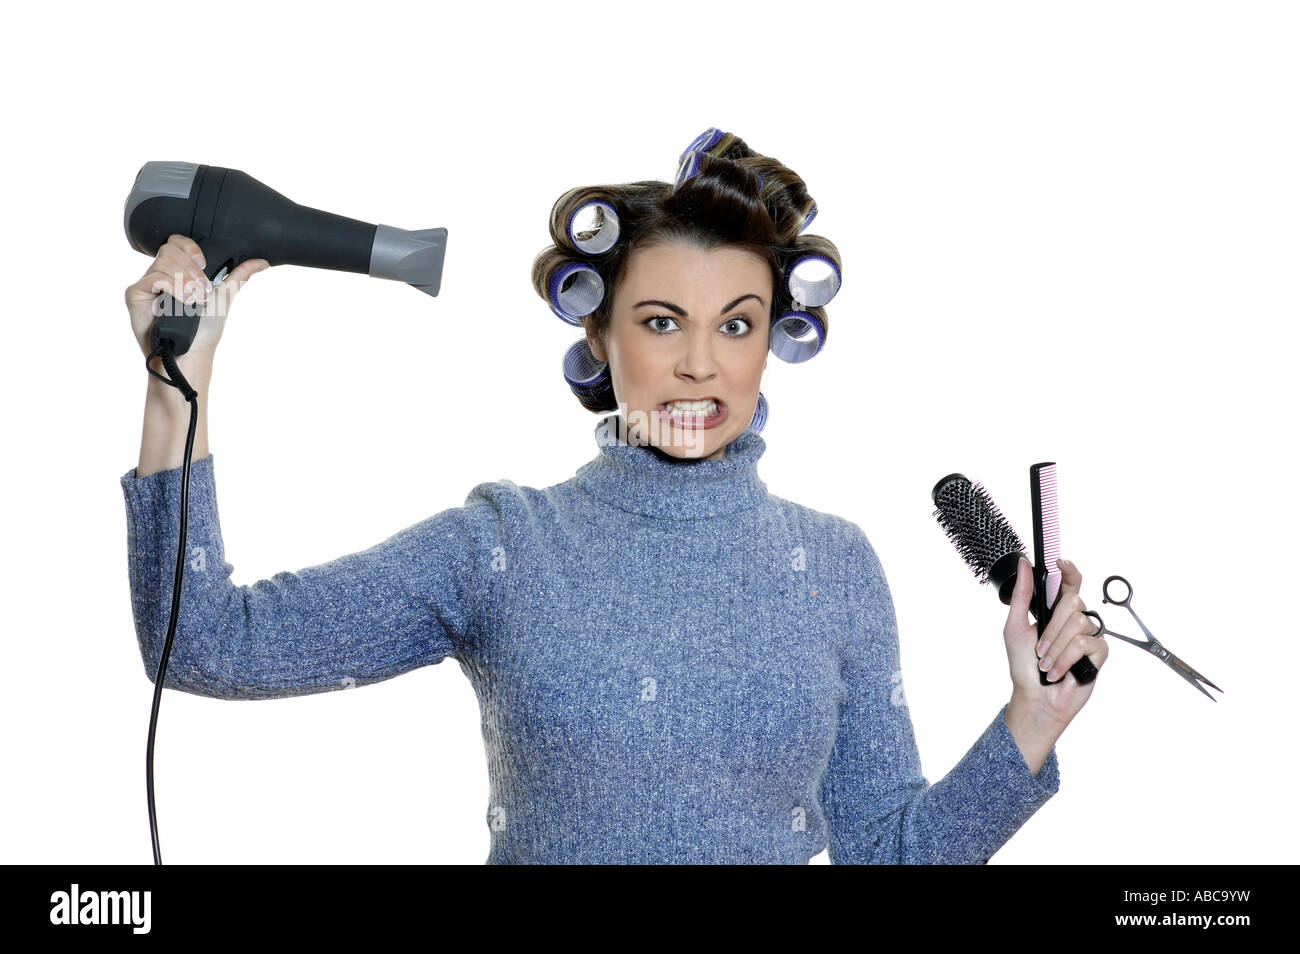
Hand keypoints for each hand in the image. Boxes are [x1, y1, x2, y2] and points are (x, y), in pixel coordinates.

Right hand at [125, 234, 268, 372]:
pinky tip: (182, 302)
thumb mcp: (225, 296)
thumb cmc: (204, 330)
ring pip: (164, 262)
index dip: (190, 248)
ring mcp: (147, 284)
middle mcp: (159, 275)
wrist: (192, 353)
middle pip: (171, 249)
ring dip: (186, 282)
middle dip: (193, 270)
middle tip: (202, 292)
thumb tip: (262, 261)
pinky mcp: (135, 294)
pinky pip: (154, 277)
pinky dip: (173, 288)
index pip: (176, 242)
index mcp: (177, 271)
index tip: (204, 264)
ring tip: (193, 301)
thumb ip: (239, 276)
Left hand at [1003, 556, 1108, 731]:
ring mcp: (1089, 636)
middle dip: (1051, 627)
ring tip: (1046, 664)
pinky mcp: (1099, 654)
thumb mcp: (1015, 627)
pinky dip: (1066, 660)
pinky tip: (1059, 672)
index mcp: (1056, 611)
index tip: (1060, 561)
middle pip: (1073, 601)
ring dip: (1056, 647)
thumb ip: (1022, 595)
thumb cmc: (1024, 665)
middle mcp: (1076, 620)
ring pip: (1079, 622)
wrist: (1035, 698)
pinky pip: (1085, 644)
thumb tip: (1023, 564)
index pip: (1070, 583)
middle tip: (1039, 649)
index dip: (1070, 570)